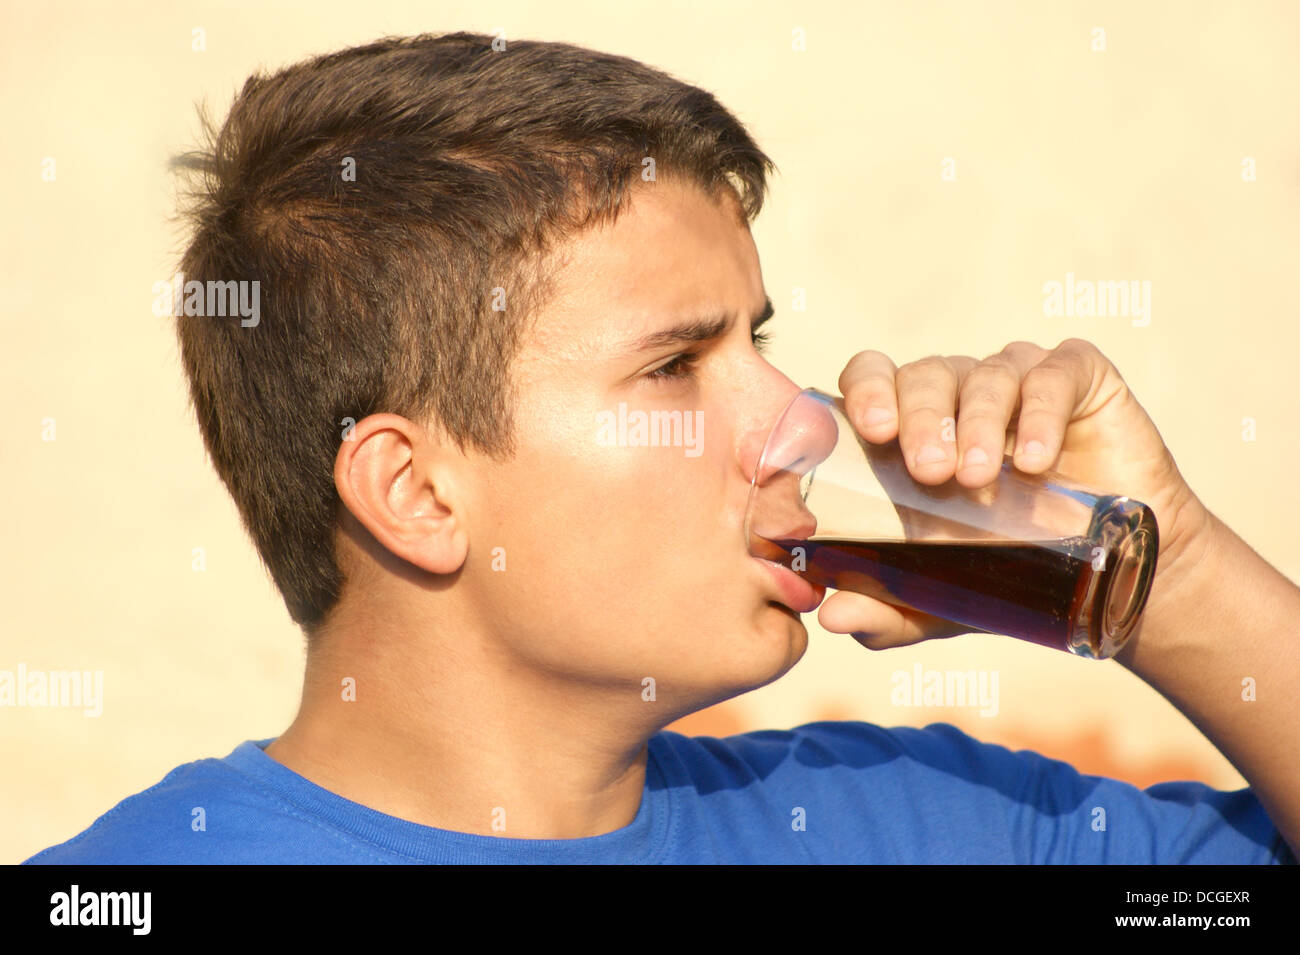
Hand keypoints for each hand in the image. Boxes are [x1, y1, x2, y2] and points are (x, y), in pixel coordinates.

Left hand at [824, 338, 1213, 649]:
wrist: (1116, 577)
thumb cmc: (1011, 570)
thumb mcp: (940, 601)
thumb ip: (886, 609)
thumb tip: (830, 618)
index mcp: (910, 423)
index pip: (871, 377)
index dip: (866, 391)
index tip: (873, 431)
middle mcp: (958, 391)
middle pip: (924, 376)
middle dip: (922, 421)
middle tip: (930, 474)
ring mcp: (1017, 378)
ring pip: (984, 374)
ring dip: (978, 423)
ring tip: (981, 478)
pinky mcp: (1078, 376)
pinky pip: (1053, 374)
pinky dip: (1041, 412)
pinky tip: (1037, 460)